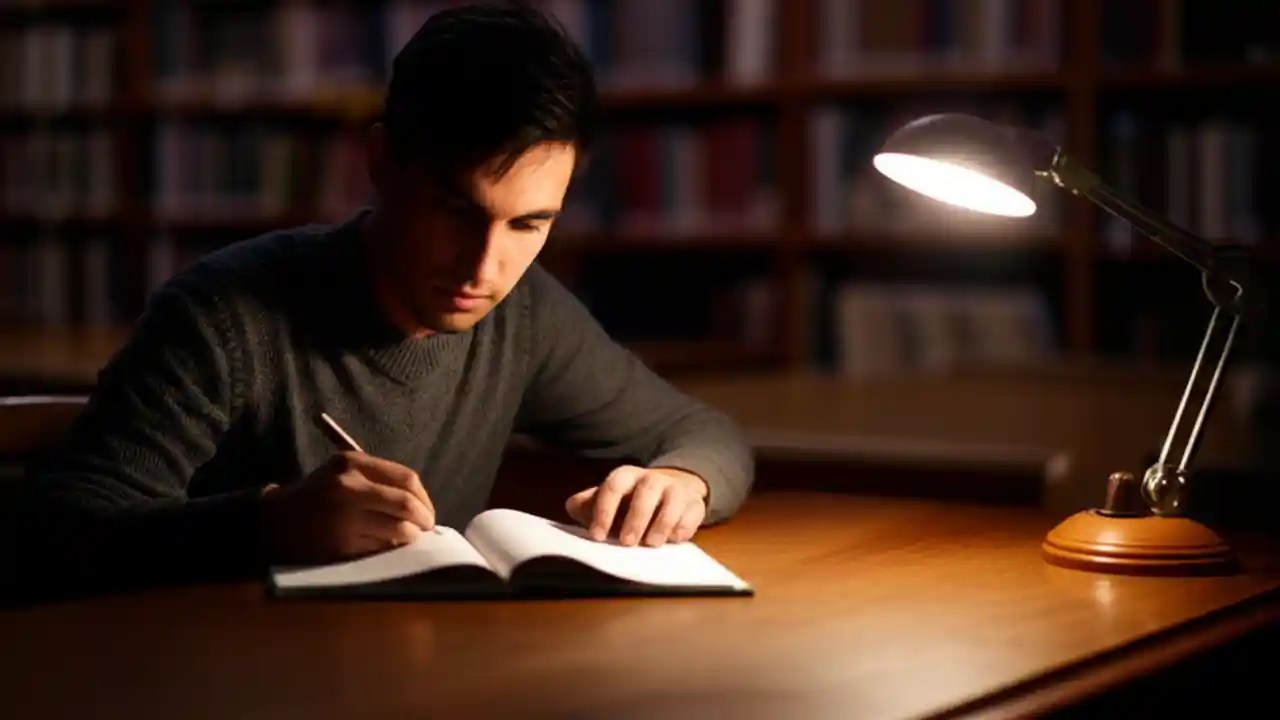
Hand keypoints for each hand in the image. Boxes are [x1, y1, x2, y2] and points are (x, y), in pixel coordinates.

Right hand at [259, 451, 434, 562]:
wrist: (275, 520)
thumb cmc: (318, 495)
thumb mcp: (342, 472)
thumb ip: (379, 479)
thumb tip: (421, 502)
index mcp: (352, 463)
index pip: (406, 478)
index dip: (424, 497)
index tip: (426, 509)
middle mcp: (348, 487)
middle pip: (405, 504)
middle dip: (424, 519)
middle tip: (427, 527)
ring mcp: (343, 517)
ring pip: (397, 530)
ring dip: (410, 537)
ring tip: (409, 538)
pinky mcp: (340, 544)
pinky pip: (380, 548)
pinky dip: (390, 548)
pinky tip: (386, 546)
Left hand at [565, 466, 707, 545]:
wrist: (668, 493)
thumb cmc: (630, 503)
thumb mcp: (608, 502)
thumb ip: (588, 505)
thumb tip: (572, 506)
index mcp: (626, 476)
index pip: (613, 486)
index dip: (604, 510)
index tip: (597, 536)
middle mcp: (652, 478)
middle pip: (645, 491)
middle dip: (635, 518)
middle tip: (627, 542)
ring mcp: (676, 489)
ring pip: (672, 499)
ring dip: (662, 522)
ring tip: (651, 543)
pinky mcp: (694, 503)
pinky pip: (693, 511)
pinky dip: (685, 525)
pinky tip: (675, 539)